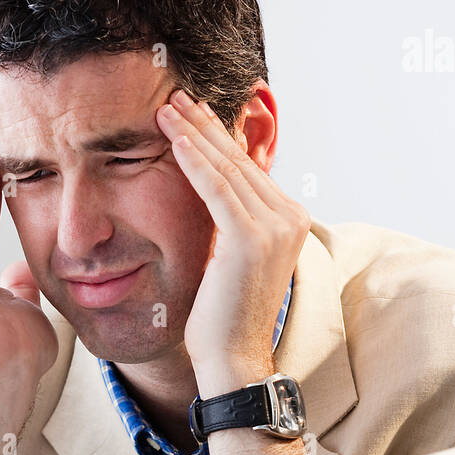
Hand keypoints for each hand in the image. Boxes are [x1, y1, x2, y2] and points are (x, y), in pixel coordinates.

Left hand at [155, 90, 309, 393]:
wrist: (233, 358)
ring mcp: (274, 228)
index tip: (190, 113)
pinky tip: (176, 138)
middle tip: (175, 96)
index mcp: (288, 221)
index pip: (247, 169)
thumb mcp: (229, 258)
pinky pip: (216, 189)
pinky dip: (194, 161)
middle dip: (204, 125)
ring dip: (193, 134)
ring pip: (226, 169)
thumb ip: (228, 222)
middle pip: (238, 161)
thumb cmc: (223, 318)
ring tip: (165, 107)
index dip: (217, 138)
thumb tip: (209, 191)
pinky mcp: (250, 239)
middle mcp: (289, 219)